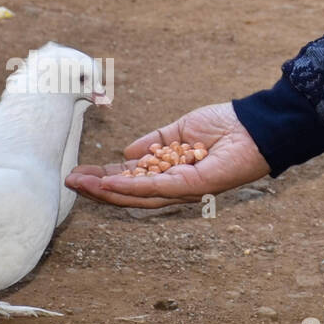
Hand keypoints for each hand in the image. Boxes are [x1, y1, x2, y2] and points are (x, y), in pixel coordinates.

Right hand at [65, 102, 270, 208]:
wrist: (254, 126)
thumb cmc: (225, 127)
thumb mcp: (179, 130)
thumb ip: (153, 142)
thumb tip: (126, 154)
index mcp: (171, 173)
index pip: (132, 181)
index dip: (104, 178)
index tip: (79, 173)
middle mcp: (175, 186)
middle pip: (129, 194)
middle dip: (98, 189)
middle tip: (70, 182)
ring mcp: (183, 189)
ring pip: (137, 196)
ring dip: (106, 191)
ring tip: (80, 184)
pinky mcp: (192, 186)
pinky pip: (155, 188)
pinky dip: (130, 186)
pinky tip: (108, 183)